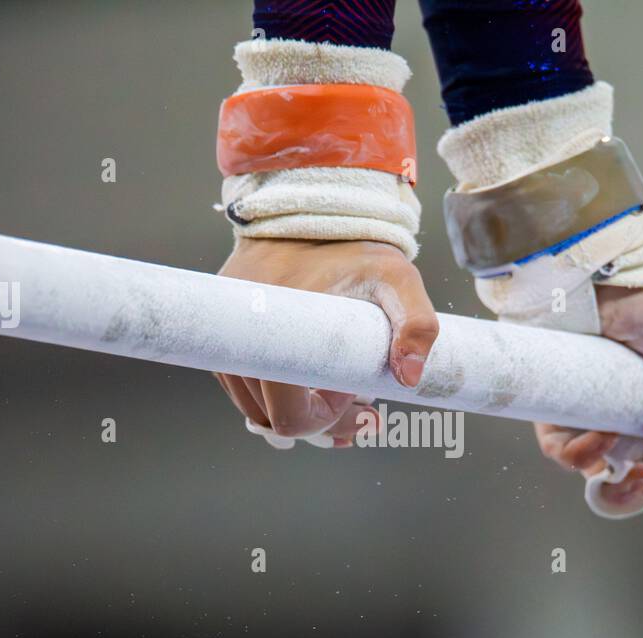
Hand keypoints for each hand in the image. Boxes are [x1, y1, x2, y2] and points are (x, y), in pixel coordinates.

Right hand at [216, 237, 438, 444]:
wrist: (308, 212)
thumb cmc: (356, 248)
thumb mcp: (397, 278)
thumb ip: (416, 323)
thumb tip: (408, 378)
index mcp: (282, 330)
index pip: (288, 415)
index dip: (325, 417)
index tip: (354, 393)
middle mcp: (243, 339)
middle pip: (274, 420)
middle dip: (322, 421)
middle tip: (365, 409)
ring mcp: (229, 340)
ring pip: (259, 409)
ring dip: (301, 412)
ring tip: (345, 395)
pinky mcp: (226, 337)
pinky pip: (248, 387)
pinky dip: (280, 398)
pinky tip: (317, 388)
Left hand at [536, 283, 642, 513]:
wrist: (606, 285)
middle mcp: (617, 417)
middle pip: (622, 476)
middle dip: (638, 487)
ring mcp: (584, 416)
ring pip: (590, 470)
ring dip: (611, 471)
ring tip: (621, 442)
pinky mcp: (552, 412)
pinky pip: (561, 452)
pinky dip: (583, 454)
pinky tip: (602, 433)